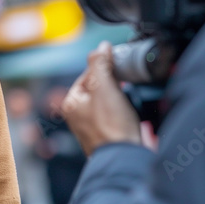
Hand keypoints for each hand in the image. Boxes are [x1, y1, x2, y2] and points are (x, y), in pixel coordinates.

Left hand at [62, 41, 142, 155]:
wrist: (124, 157)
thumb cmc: (111, 125)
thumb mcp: (104, 86)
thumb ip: (100, 63)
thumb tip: (102, 46)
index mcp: (71, 103)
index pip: (87, 74)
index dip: (104, 68)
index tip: (119, 67)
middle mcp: (78, 116)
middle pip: (99, 88)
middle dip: (115, 85)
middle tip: (126, 86)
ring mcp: (92, 128)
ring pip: (109, 102)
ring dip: (122, 98)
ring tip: (129, 102)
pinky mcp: (107, 136)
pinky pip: (117, 116)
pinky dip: (126, 112)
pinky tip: (133, 114)